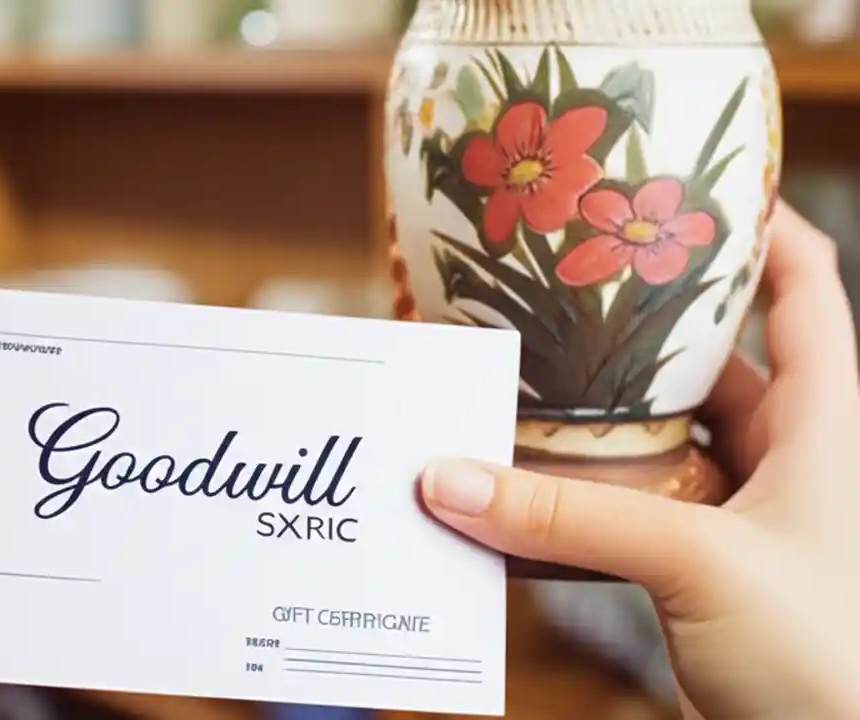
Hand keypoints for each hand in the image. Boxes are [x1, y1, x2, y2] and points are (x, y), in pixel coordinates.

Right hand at [421, 205, 859, 719]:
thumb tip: (447, 478)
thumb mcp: (698, 560)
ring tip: (516, 381)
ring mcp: (741, 516)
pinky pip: (632, 510)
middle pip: (706, 362)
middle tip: (554, 286)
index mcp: (823, 422)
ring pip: (660, 442)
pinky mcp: (700, 571)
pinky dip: (580, 498)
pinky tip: (522, 489)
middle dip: (633, 327)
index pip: (805, 289)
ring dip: (593, 424)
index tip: (684, 182)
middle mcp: (785, 458)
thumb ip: (567, 515)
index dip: (759, 225)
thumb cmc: (829, 656)